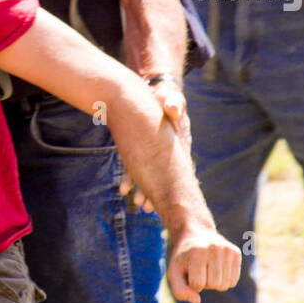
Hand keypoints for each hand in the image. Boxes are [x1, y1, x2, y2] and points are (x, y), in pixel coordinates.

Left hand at [119, 75, 188, 212]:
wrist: (152, 95)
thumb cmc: (164, 96)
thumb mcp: (169, 97)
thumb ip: (173, 102)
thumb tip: (173, 108)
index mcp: (180, 140)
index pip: (180, 163)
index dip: (175, 179)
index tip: (170, 193)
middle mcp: (169, 149)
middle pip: (163, 175)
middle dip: (156, 191)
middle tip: (147, 207)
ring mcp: (155, 152)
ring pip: (149, 174)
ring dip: (144, 189)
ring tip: (137, 203)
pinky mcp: (142, 150)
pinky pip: (137, 167)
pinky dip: (131, 178)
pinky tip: (123, 189)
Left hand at [167, 223, 240, 302]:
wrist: (195, 234)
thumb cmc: (183, 258)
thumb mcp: (174, 273)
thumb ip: (180, 290)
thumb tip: (197, 301)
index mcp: (197, 252)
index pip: (198, 284)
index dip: (192, 284)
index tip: (189, 273)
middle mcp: (214, 249)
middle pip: (215, 285)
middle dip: (205, 283)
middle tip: (199, 270)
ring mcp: (227, 250)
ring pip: (225, 285)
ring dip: (215, 282)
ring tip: (208, 268)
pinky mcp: (236, 252)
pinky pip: (233, 281)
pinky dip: (224, 279)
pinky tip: (217, 268)